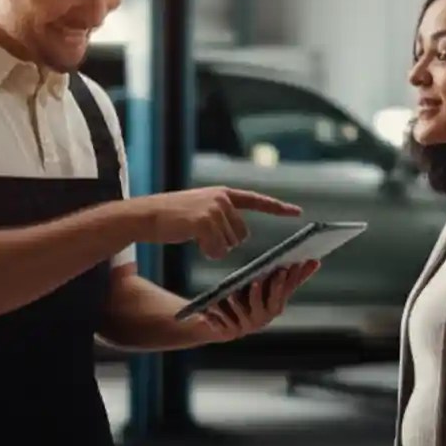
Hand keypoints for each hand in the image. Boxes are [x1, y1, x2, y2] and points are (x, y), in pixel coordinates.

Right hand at [132, 186, 300, 259]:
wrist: (147, 215)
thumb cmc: (172, 217)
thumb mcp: (200, 209)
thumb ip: (221, 216)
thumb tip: (239, 236)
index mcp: (223, 193)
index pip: (256, 200)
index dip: (277, 207)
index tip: (297, 212)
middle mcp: (222, 198)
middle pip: (242, 234)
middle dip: (225, 241)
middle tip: (202, 235)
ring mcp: (214, 209)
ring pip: (229, 244)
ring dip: (213, 247)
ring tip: (193, 234)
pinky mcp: (205, 222)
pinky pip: (217, 250)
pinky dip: (207, 252)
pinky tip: (192, 240)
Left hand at [198, 261, 319, 342]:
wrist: (220, 325)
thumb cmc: (249, 302)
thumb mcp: (267, 287)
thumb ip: (290, 278)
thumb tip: (315, 261)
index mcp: (274, 307)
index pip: (285, 291)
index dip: (289, 280)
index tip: (290, 266)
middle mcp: (262, 318)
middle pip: (267, 304)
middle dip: (269, 290)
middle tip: (268, 276)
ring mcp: (244, 326)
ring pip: (242, 313)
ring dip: (238, 305)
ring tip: (231, 296)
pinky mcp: (226, 331)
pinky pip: (221, 325)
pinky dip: (215, 318)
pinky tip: (209, 310)